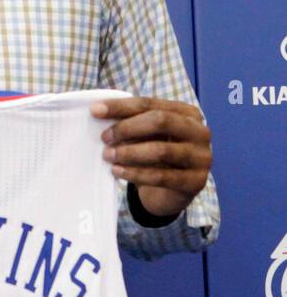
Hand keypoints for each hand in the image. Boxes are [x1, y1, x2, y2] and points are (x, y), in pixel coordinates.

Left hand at [91, 96, 211, 218]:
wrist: (170, 192)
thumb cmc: (155, 156)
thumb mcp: (144, 136)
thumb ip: (130, 123)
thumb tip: (99, 112)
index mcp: (187, 113)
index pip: (150, 104)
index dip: (121, 106)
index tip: (95, 111)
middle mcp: (199, 132)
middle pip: (161, 121)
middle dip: (127, 128)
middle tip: (104, 138)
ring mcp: (201, 157)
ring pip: (161, 150)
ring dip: (128, 152)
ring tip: (108, 155)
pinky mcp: (196, 181)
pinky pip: (161, 177)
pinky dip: (135, 173)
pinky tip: (117, 172)